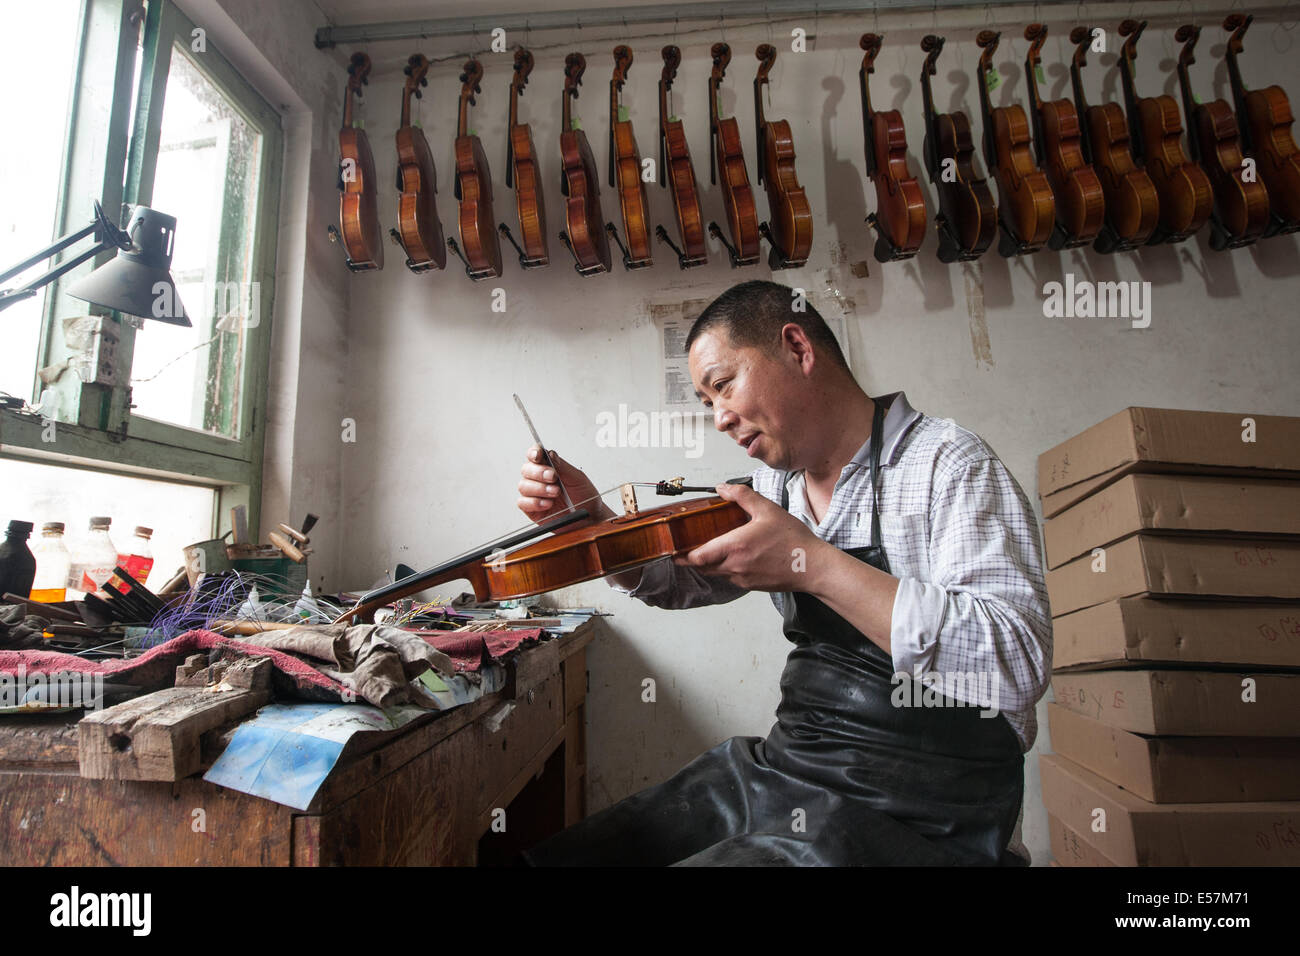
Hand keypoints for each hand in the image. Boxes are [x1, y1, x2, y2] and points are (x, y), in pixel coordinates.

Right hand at [516, 445, 609, 526]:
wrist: (590, 518)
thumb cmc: (584, 497)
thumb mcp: (578, 479)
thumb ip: (563, 467)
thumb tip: (550, 454)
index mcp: (549, 467)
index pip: (535, 455)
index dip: (534, 452)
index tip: (538, 455)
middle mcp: (538, 479)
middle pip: (526, 469)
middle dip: (538, 472)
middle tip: (553, 477)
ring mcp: (534, 494)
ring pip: (523, 486)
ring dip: (539, 488)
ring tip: (555, 492)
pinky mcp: (532, 509)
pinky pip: (523, 503)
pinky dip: (535, 502)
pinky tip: (548, 504)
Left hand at [673, 481, 827, 591]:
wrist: (812, 566)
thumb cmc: (793, 540)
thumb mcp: (767, 510)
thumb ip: (742, 496)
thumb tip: (723, 488)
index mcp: (735, 547)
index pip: (697, 557)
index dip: (682, 555)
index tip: (674, 550)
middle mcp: (734, 566)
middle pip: (702, 566)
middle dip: (693, 558)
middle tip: (688, 547)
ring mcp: (742, 578)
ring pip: (716, 573)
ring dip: (710, 563)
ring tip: (712, 549)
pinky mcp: (751, 586)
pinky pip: (731, 578)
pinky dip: (727, 568)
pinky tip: (736, 556)